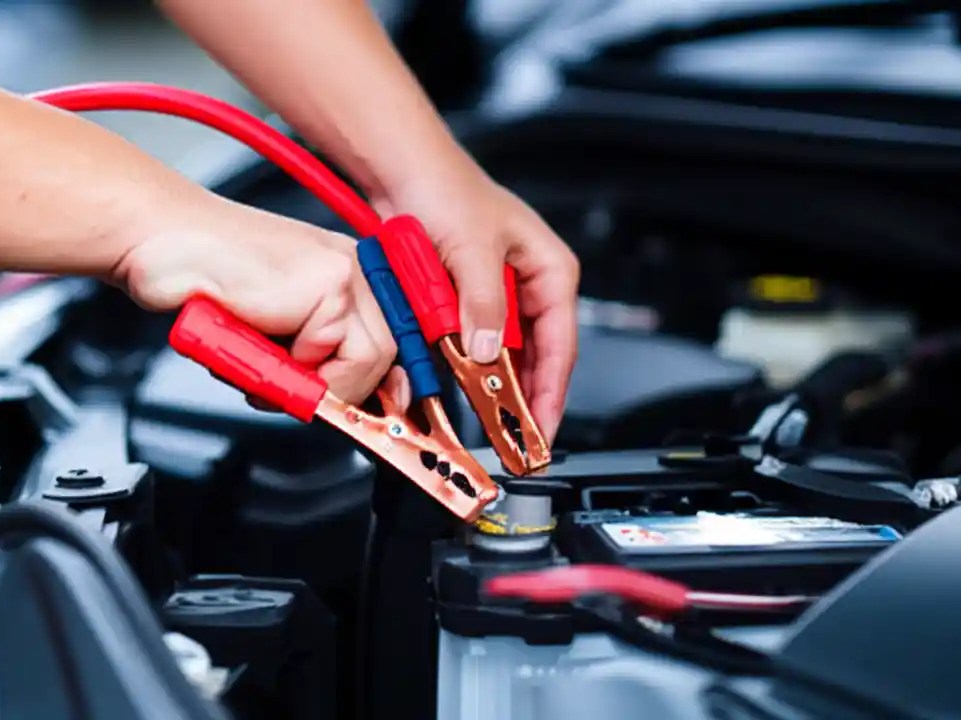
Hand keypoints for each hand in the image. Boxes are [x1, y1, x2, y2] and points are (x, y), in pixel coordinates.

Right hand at [113, 195, 401, 406]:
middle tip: (288, 392)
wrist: (160, 240)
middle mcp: (351, 267)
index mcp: (343, 272)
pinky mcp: (329, 284)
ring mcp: (345, 271)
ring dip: (313, 382)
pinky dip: (293, 366)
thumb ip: (309, 357)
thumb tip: (339, 402)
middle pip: (385, 355)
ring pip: (368, 361)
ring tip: (263, 366)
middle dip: (339, 391)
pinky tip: (256, 338)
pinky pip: (336, 357)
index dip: (383, 384)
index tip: (376, 413)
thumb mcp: (270, 329)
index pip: (388, 340)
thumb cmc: (202, 279)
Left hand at [373, 160, 579, 442]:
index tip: (542, 429)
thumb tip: (486, 350)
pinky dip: (467, 366)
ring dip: (495, 385)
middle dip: (525, 398)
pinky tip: (463, 388)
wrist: (400, 168)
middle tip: (518, 439)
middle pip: (535, 357)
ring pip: (503, 355)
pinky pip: (471, 343)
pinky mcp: (465, 299)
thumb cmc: (445, 186)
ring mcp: (496, 294)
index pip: (560, 345)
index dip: (552, 392)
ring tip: (493, 422)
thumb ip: (482, 302)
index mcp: (550, 270)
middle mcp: (528, 285)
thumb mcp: (472, 247)